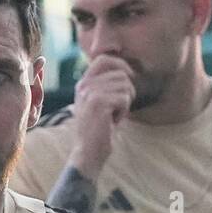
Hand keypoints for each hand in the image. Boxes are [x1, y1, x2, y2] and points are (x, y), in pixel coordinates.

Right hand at [68, 54, 135, 177]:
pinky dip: (123, 112)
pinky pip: (124, 98)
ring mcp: (90, 93)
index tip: (129, 78)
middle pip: (120, 74)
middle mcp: (84, 85)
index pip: (104, 59)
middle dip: (126, 91)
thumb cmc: (97, 131)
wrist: (87, 153)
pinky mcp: (99, 103)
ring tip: (113, 117)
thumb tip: (127, 71)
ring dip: (125, 103)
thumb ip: (104, 86)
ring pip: (125, 86)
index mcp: (83, 83)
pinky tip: (113, 122)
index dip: (121, 65)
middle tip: (118, 108)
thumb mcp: (96, 104)